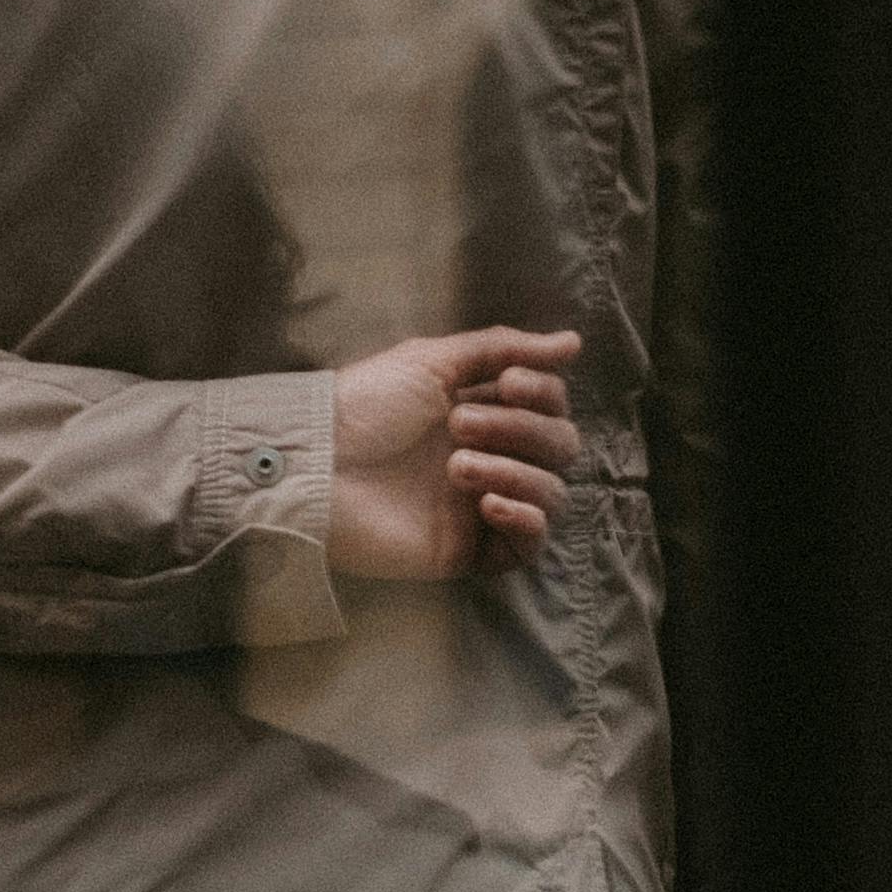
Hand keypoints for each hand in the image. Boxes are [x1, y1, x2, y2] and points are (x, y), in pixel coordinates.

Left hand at [324, 327, 584, 580]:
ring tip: (455, 467)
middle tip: (459, 426)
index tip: (507, 384)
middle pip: (560, 446)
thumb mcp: (432, 361)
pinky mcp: (472, 549)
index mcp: (484, 410)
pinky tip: (489, 504)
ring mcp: (484, 505)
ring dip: (514, 472)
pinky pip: (532, 544)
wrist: (318, 467)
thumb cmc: (364, 406)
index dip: (543, 392)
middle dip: (521, 430)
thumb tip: (574, 342)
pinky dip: (525, 519)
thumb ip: (503, 348)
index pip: (552, 405)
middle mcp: (492, 456)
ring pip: (552, 493)